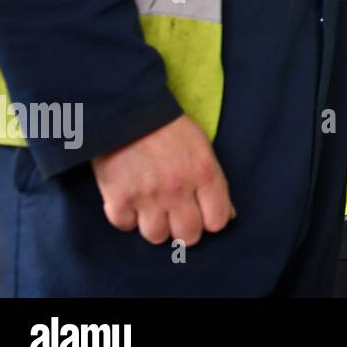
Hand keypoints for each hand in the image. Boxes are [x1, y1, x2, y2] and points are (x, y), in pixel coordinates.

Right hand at [90, 115, 235, 246]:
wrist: (127, 110)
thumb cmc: (169, 128)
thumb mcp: (202, 148)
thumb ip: (216, 183)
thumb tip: (228, 216)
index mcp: (204, 174)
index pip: (217, 221)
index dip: (210, 221)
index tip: (202, 215)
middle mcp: (178, 189)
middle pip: (188, 235)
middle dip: (184, 230)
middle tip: (176, 216)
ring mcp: (148, 196)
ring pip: (157, 236)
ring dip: (155, 225)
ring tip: (151, 208)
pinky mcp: (118, 199)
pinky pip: (126, 226)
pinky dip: (126, 217)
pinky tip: (129, 200)